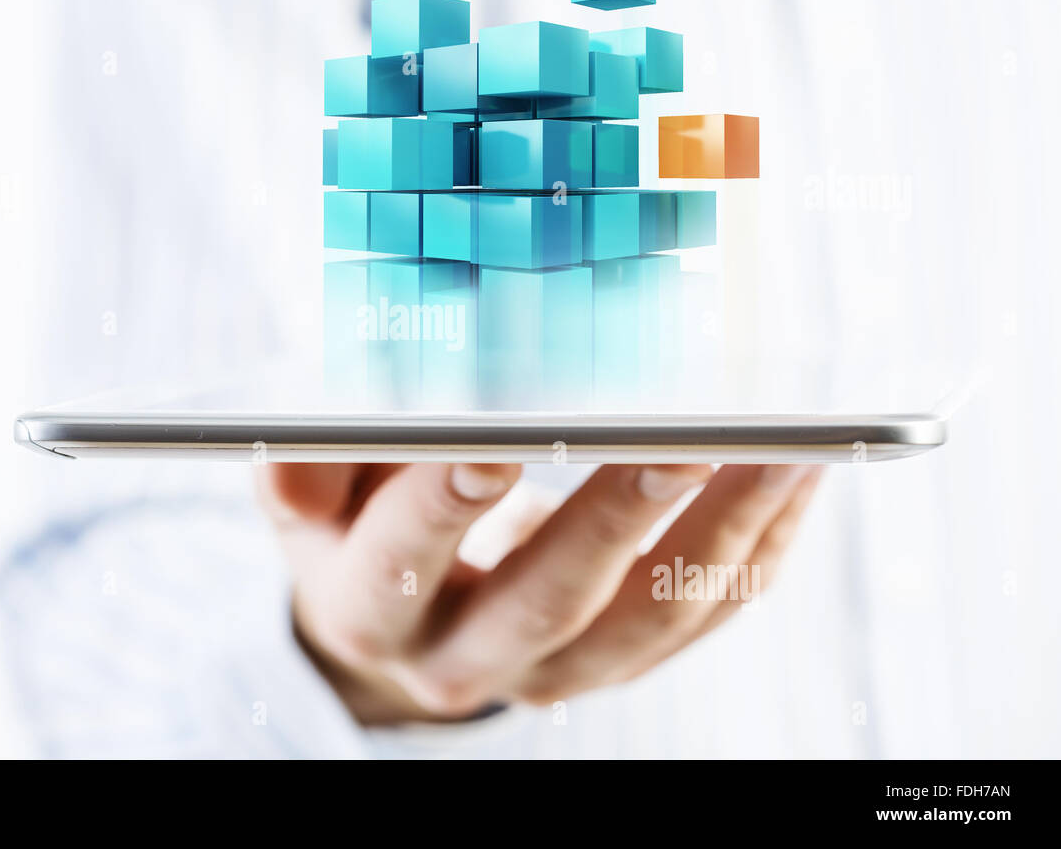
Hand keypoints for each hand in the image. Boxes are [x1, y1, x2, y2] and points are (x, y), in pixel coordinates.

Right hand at [258, 461, 823, 723]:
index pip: (399, 564)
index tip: (490, 447)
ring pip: (648, 623)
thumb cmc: (351, 525)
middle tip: (679, 443)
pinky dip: (753, 551)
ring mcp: (552, 672)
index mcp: (372, 608)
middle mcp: (463, 660)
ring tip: (785, 453)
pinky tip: (793, 481)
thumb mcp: (307, 494)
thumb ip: (310, 461)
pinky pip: (700, 620)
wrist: (397, 615)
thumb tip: (313, 427)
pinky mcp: (617, 664)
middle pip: (546, 603)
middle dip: (613, 521)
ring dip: (720, 537)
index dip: (439, 510)